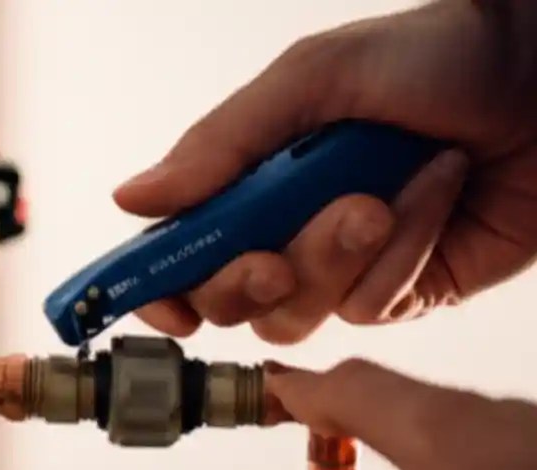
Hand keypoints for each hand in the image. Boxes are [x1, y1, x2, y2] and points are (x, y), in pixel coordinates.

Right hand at [114, 0, 536, 343]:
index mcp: (250, 176)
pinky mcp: (404, 290)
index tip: (163, 303)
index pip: (179, 248)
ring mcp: (345, 265)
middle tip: (273, 259)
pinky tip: (433, 194)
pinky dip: (402, 255)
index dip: (158, 285)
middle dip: (243, 285)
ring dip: (332, 261)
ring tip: (378, 200)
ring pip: (296, 314)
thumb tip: (132, 198)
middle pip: (227, 299)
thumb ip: (221, 143)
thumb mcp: (314, 80)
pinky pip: (373, 306)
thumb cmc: (437, 56)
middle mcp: (287, 226)